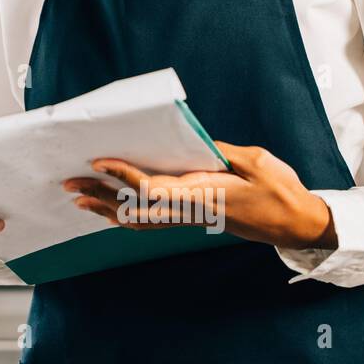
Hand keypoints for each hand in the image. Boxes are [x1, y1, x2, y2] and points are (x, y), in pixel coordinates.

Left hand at [61, 142, 336, 249]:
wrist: (294, 223)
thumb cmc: (278, 190)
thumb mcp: (255, 161)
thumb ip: (220, 152)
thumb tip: (191, 140)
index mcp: (202, 194)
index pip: (152, 187)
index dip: (123, 175)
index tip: (99, 162)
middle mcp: (190, 210)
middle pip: (135, 206)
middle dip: (101, 194)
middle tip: (69, 183)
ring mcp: (189, 218)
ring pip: (139, 218)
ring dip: (107, 208)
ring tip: (79, 198)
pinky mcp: (192, 219)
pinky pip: (151, 221)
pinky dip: (125, 216)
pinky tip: (109, 211)